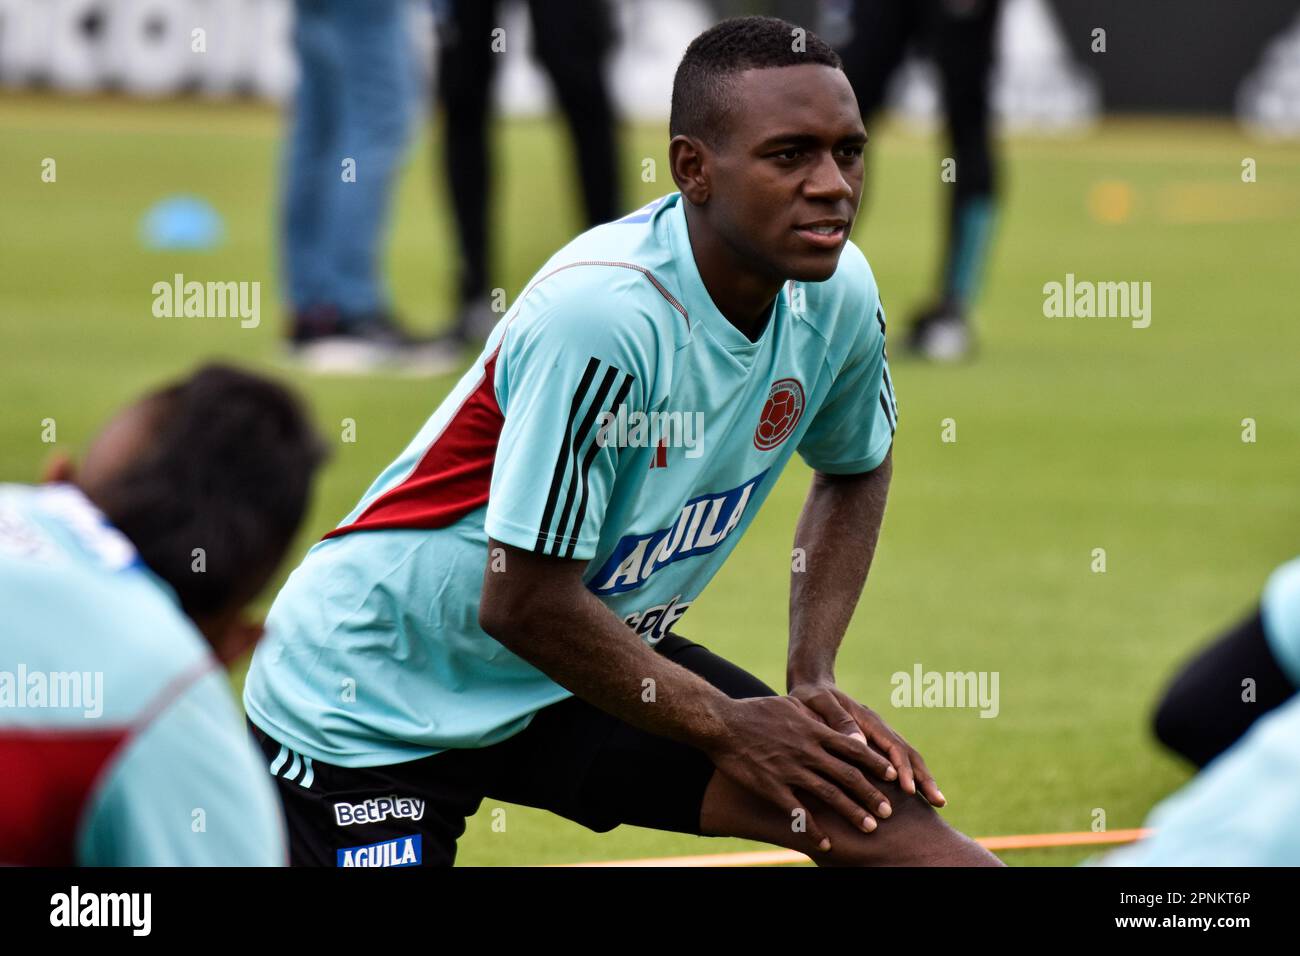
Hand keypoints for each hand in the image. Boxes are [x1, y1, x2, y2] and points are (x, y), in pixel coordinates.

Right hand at [702, 695, 898, 851]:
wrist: (722, 723)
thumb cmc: (755, 711)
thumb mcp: (790, 705)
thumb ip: (814, 716)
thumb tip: (833, 721)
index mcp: (813, 730)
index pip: (853, 747)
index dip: (875, 763)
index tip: (893, 776)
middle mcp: (807, 751)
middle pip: (847, 775)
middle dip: (870, 794)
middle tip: (888, 811)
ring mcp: (791, 770)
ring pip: (829, 795)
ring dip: (852, 812)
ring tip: (869, 827)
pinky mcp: (773, 787)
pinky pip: (798, 812)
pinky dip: (814, 829)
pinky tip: (827, 842)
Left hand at [788, 679, 945, 806]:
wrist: (812, 686)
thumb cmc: (811, 697)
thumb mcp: (820, 703)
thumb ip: (838, 720)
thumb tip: (860, 744)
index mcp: (868, 719)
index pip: (892, 746)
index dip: (902, 768)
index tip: (908, 790)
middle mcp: (879, 727)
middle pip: (908, 752)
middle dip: (924, 777)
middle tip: (938, 802)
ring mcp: (879, 735)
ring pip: (908, 757)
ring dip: (923, 779)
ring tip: (937, 803)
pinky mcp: (874, 743)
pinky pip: (897, 761)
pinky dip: (910, 777)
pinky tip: (916, 796)